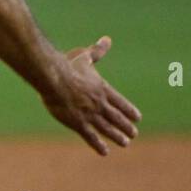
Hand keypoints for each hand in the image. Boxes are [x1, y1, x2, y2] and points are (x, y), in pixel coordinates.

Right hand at [40, 36, 141, 154]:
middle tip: (133, 134)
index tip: (137, 118)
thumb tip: (107, 39)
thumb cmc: (67, 66)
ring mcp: (90, 114)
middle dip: (126, 127)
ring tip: (125, 143)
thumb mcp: (84, 57)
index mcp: (102, 89)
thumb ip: (98, 51)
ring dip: (117, 136)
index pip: (121, 102)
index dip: (129, 111)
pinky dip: (98, 145)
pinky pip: (91, 137)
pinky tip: (105, 152)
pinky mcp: (78, 123)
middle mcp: (100, 104)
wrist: (53, 78)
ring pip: (107, 129)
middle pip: (117, 118)